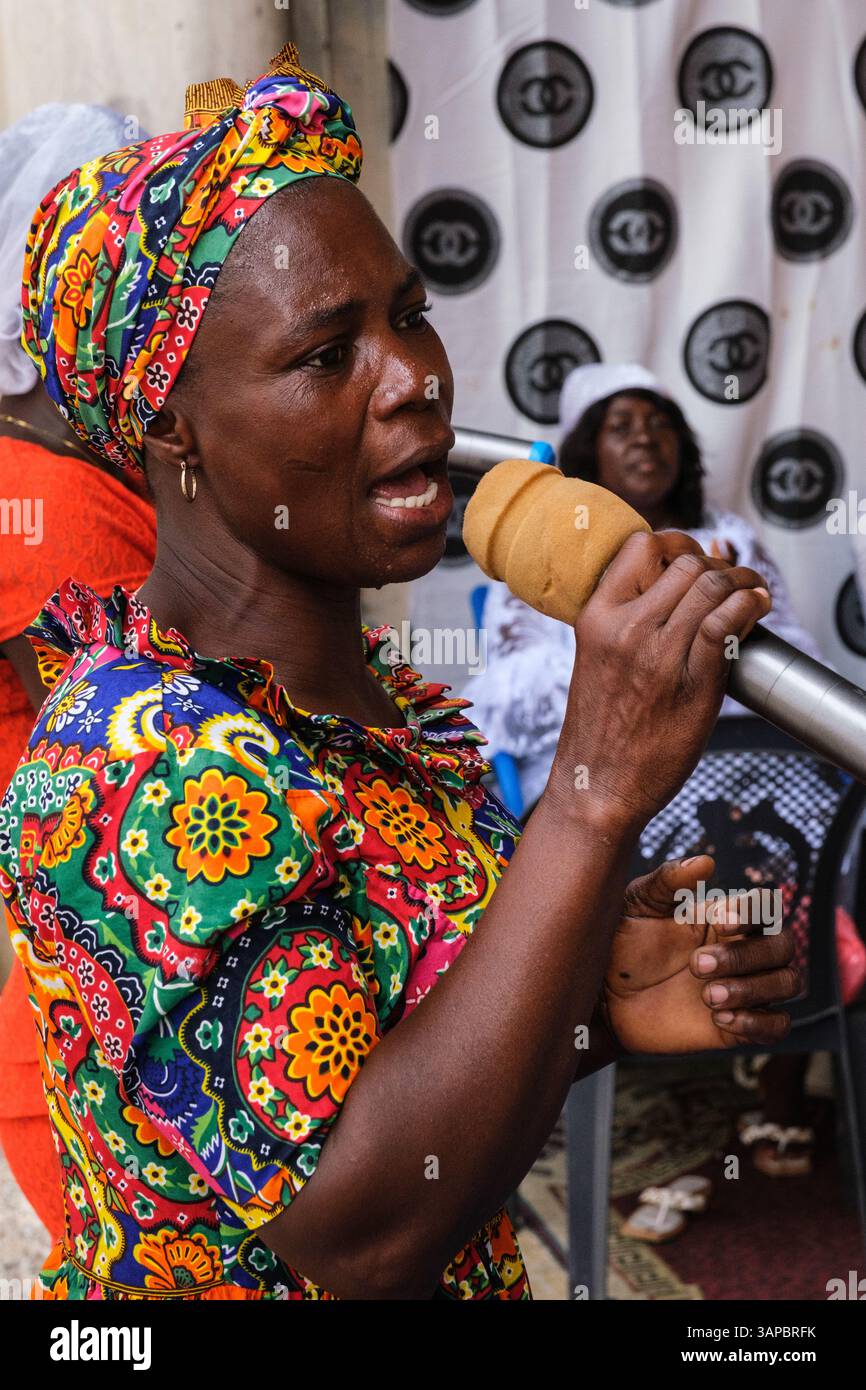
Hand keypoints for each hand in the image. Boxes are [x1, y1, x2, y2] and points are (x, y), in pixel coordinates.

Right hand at [548, 530, 770, 832]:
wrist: (597, 787)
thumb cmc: (601, 731)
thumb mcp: (597, 659)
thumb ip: (627, 621)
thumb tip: (676, 581)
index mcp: (596, 618)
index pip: (641, 546)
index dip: (678, 543)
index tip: (694, 559)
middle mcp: (624, 629)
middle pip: (685, 561)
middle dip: (716, 565)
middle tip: (729, 583)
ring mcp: (657, 655)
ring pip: (710, 584)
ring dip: (741, 582)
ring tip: (750, 594)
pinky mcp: (691, 683)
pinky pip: (726, 622)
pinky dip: (750, 606)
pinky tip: (756, 609)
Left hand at [603, 855, 797, 1053]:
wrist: (607, 998)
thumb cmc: (624, 943)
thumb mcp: (638, 907)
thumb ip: (667, 883)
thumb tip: (705, 862)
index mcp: (724, 916)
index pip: (764, 905)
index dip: (750, 912)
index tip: (718, 922)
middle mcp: (743, 949)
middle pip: (783, 945)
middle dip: (745, 956)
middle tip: (696, 965)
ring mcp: (745, 988)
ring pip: (788, 982)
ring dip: (753, 989)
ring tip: (707, 997)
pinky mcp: (740, 1025)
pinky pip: (777, 1025)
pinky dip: (757, 1023)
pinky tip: (720, 1019)